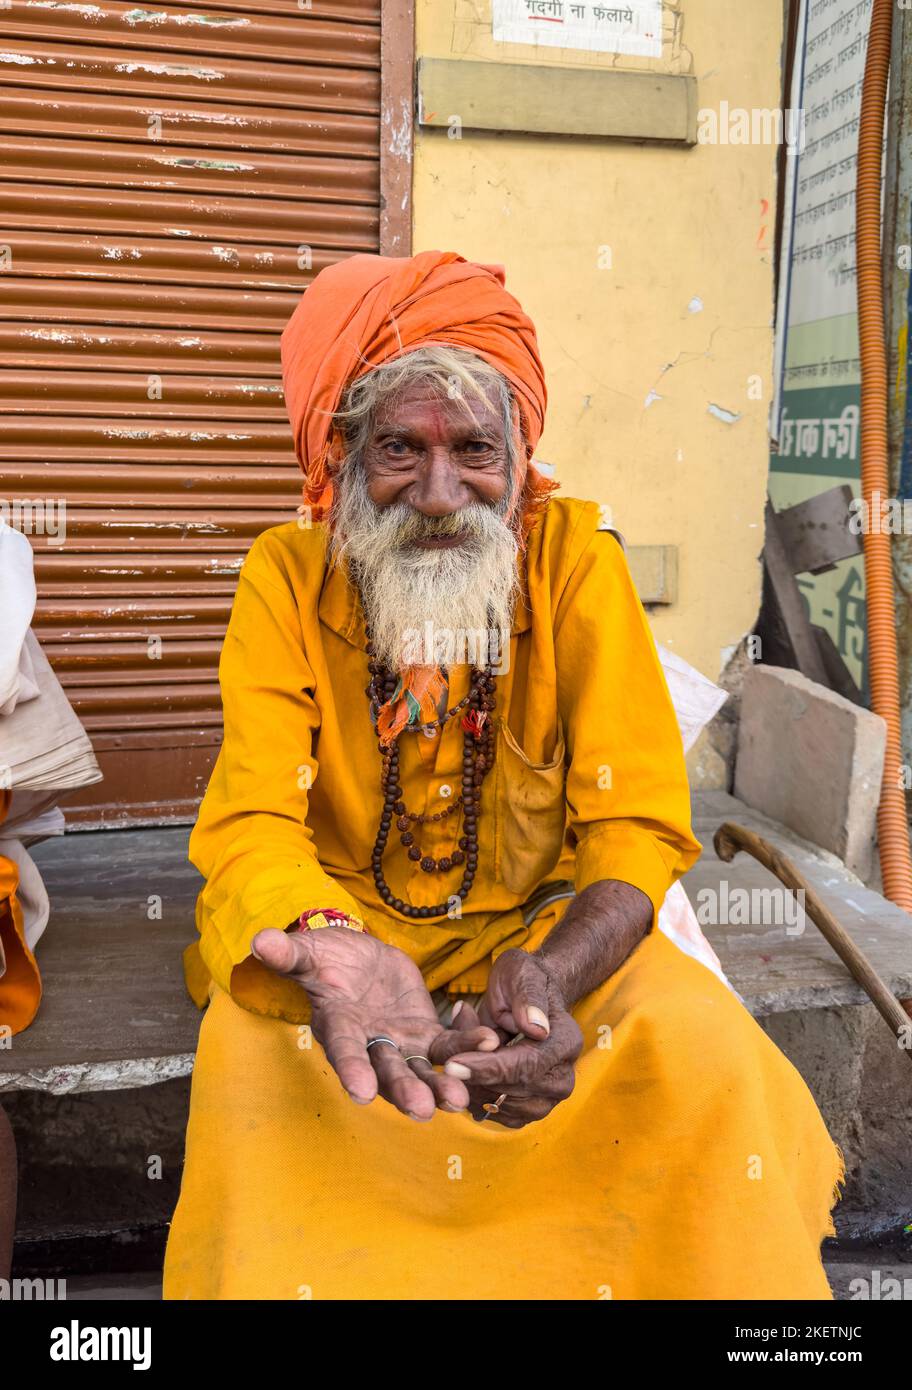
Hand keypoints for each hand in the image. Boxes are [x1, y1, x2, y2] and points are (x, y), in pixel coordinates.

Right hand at [251, 926, 498, 1120]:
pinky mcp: (424, 1033)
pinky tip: (488, 1044)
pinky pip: (447, 1044)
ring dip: (440, 1084)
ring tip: (460, 1100)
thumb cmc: (327, 958)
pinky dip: (466, 1045)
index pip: (344, 1051)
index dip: (352, 1070)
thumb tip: (260, 940)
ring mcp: (399, 1043)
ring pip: (420, 1069)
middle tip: (423, 1111)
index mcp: (339, 1028)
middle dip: (404, 1090)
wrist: (357, 958)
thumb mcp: (310, 952)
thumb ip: (290, 954)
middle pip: (387, 1071)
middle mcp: (369, 1044)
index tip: (362, 1094)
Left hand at [444, 949, 582, 1128]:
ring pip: (500, 1105)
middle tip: (447, 1053)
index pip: (526, 1065)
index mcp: (566, 1042)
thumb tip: (536, 1028)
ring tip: (462, 1052)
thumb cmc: (521, 981)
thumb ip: (527, 996)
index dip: (488, 1067)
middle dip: (473, 1074)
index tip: (451, 1064)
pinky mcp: (528, 1110)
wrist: (525, 998)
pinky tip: (467, 1069)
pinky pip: (494, 1112)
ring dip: (472, 1082)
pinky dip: (474, 1093)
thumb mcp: (521, 973)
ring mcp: (548, 1098)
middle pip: (512, 1090)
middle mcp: (563, 1076)